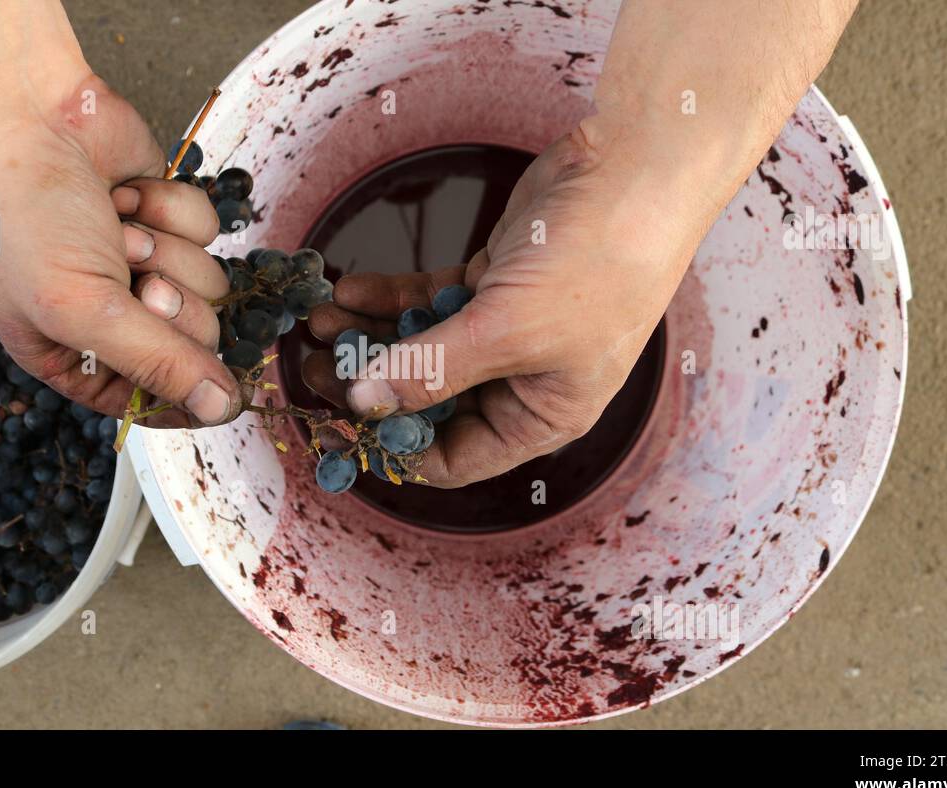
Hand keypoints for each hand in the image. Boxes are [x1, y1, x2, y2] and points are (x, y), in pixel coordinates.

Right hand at [0, 0, 241, 427]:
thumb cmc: (27, 217)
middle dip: (170, 304)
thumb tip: (221, 410)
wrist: (24, 114)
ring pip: (209, 286)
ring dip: (167, 250)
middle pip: (196, 344)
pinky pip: (209, 233)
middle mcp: (111, 316)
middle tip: (133, 274)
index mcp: (73, 356)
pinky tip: (127, 193)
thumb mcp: (83, 307)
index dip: (185, 394)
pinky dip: (172, 209)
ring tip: (115, 226)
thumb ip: (157, 362)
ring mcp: (144, 264)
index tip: (215, 389)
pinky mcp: (168, 217)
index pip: (152, 401)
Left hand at [306, 131, 694, 487]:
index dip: (394, 446)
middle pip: (429, 401)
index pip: (455, 458)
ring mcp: (505, 329)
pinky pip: (427, 301)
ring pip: (421, 347)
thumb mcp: (509, 330)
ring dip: (368, 338)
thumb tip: (364, 403)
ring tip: (316, 326)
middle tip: (311, 369)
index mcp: (541, 415)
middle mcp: (521, 380)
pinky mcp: (491, 281)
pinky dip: (388, 298)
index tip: (338, 428)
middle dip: (370, 385)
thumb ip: (432, 369)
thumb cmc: (598, 265)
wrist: (635, 171)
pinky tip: (348, 292)